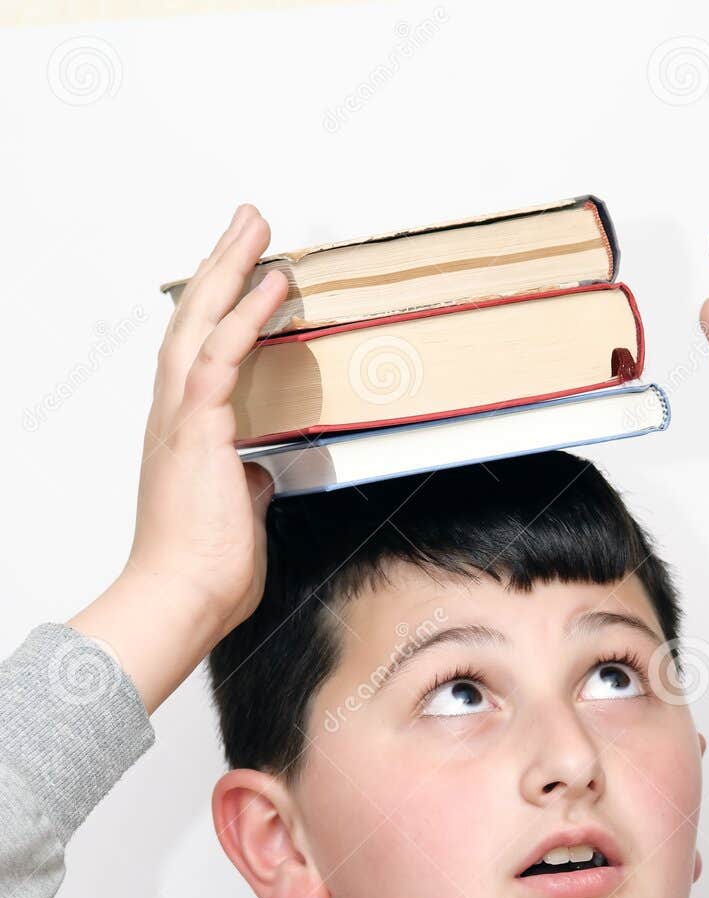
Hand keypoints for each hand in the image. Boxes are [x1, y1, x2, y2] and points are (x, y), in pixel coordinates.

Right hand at [121, 202, 287, 639]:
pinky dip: (247, 316)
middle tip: (245, 223)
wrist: (180, 598)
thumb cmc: (203, 571)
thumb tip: (258, 474)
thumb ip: (246, 485)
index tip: (237, 273)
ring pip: (201, 322)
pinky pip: (222, 355)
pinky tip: (270, 285)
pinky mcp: (198, 429)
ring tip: (255, 228)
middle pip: (192, 320)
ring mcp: (181, 418)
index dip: (216, 307)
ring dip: (230, 269)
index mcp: (181, 433)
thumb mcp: (237, 516)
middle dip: (220, 266)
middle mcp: (173, 416)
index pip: (196, 352)